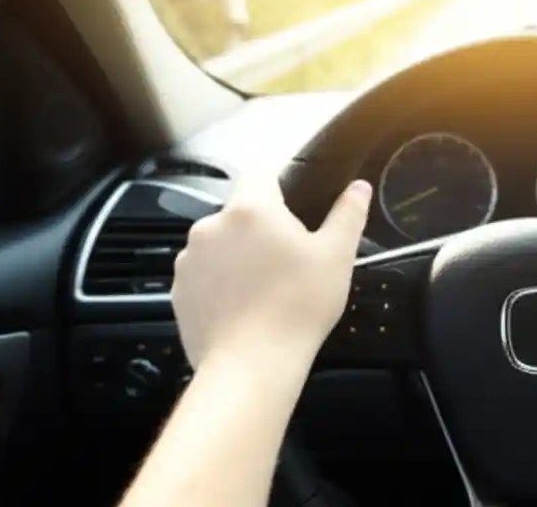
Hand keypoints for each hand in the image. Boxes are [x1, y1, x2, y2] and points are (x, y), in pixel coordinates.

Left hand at [172, 175, 371, 369]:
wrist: (251, 365)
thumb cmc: (299, 305)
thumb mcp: (336, 257)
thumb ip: (348, 214)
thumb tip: (358, 187)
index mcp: (251, 208)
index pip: (260, 171)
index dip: (278, 182)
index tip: (294, 207)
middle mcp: (211, 225)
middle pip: (240, 212)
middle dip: (260, 228)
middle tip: (287, 260)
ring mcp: (189, 259)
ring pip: (220, 244)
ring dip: (237, 255)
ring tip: (263, 289)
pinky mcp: (178, 291)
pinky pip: (203, 275)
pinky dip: (220, 283)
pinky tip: (242, 307)